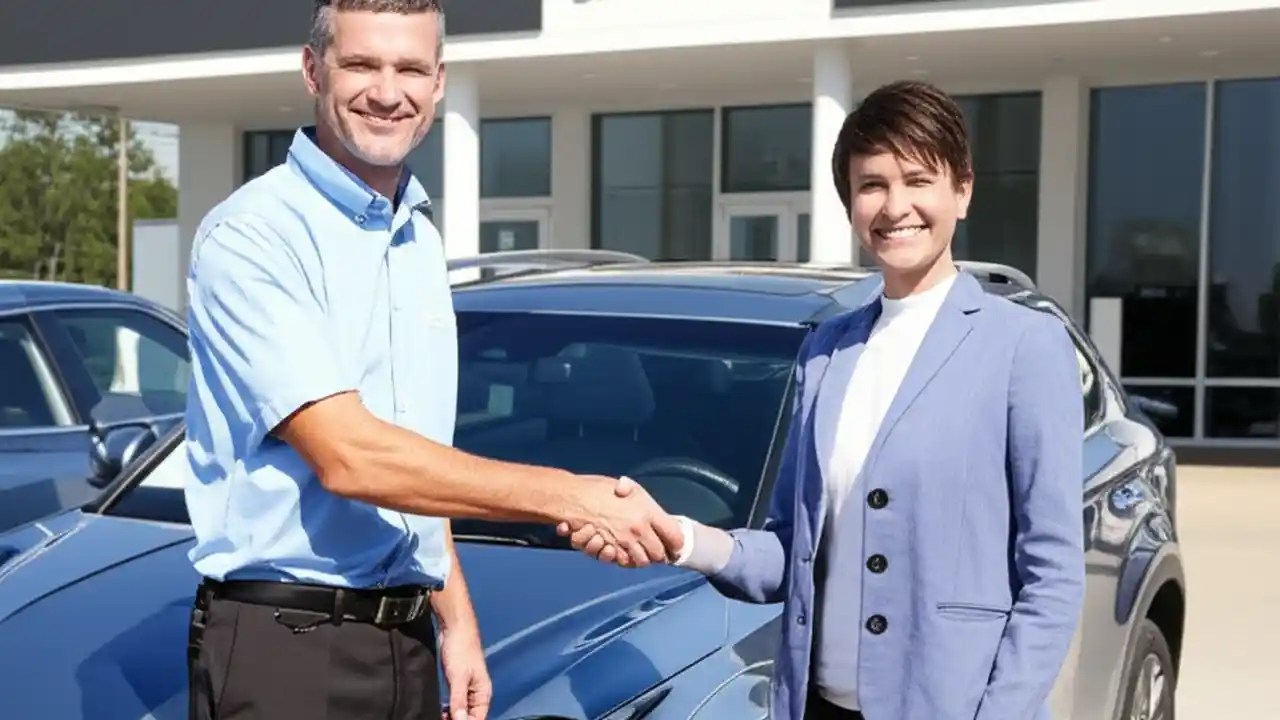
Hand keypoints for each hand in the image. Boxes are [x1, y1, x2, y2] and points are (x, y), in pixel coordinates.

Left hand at [439, 621, 490, 719]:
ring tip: (440, 716)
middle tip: (442, 719)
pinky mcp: (457, 682)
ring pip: (462, 710)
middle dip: (458, 719)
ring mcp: (467, 687)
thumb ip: (459, 701)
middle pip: (470, 716)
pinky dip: (449, 707)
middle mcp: (477, 692)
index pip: (477, 718)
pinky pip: (455, 701)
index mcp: (483, 693)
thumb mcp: (458, 678)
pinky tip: (440, 709)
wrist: (455, 627)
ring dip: (452, 715)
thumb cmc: (461, 649)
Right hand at [556, 477, 683, 566]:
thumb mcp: (628, 487)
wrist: (573, 497)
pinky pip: (623, 562)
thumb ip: (645, 502)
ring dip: (642, 559)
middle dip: (659, 554)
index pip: (675, 535)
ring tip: (639, 553)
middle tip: (657, 552)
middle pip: (659, 554)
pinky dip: (624, 561)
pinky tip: (622, 553)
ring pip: (642, 561)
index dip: (677, 543)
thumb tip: (658, 514)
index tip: (676, 545)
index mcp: (648, 512)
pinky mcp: (609, 549)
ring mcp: (624, 541)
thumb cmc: (599, 488)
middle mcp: (639, 529)